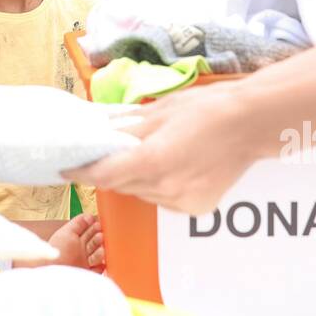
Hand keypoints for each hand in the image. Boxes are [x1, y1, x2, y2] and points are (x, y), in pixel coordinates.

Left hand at [47, 213, 103, 269]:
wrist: (56, 274)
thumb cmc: (59, 253)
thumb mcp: (67, 232)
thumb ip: (78, 223)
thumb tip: (89, 216)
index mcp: (73, 240)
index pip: (87, 231)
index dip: (94, 226)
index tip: (99, 224)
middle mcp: (79, 251)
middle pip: (94, 242)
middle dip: (99, 237)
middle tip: (101, 236)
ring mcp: (84, 262)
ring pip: (98, 254)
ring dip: (101, 250)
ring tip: (102, 249)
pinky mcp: (88, 273)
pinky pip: (99, 269)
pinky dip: (102, 265)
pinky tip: (103, 261)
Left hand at [61, 81, 262, 216]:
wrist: (250, 123)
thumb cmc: (206, 108)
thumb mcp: (159, 111)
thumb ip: (126, 127)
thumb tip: (99, 132)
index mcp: (152, 160)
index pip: (103, 174)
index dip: (80, 173)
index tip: (65, 169)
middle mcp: (165, 187)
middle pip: (121, 185)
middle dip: (110, 171)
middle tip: (105, 154)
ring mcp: (182, 201)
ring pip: (142, 194)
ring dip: (135, 179)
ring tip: (147, 155)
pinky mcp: (195, 208)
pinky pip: (162, 200)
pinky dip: (157, 187)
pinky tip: (170, 168)